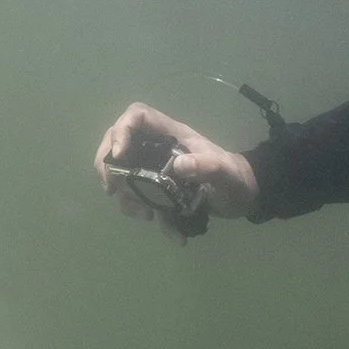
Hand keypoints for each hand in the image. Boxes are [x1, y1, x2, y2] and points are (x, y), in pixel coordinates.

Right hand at [93, 103, 259, 238]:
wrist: (242, 196)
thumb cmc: (235, 178)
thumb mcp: (226, 173)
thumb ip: (207, 166)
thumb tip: (179, 166)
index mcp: (171, 134)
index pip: (138, 116)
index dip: (122, 130)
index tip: (120, 156)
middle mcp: (156, 147)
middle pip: (116, 141)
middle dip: (107, 164)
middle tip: (112, 189)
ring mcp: (152, 168)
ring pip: (120, 173)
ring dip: (125, 196)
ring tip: (147, 215)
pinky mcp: (154, 189)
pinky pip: (138, 199)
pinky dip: (146, 215)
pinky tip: (170, 231)